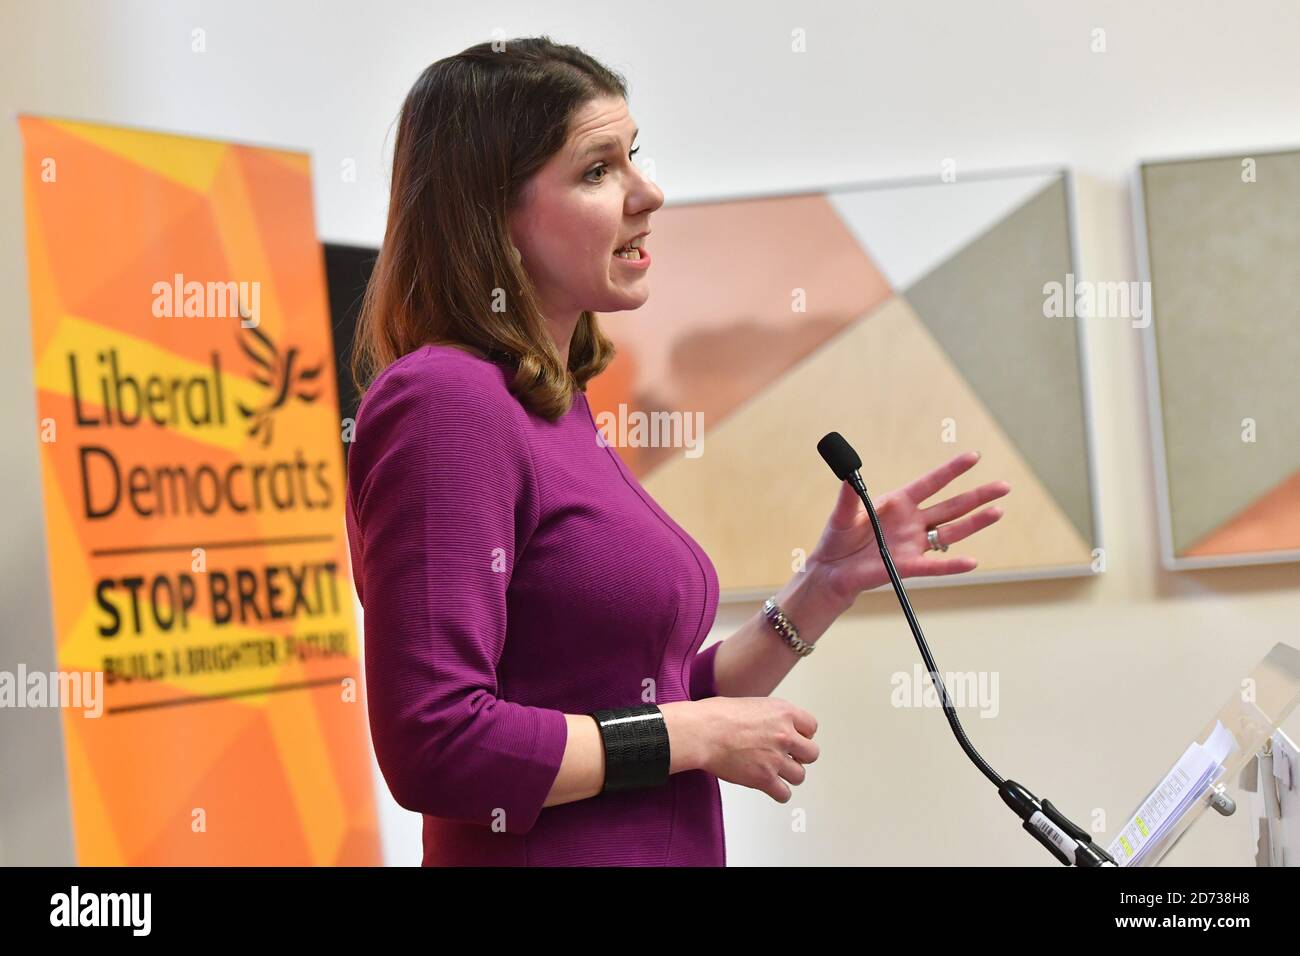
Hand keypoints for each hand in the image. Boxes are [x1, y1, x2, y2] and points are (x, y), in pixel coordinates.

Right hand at [672, 697, 818, 802]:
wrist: (701, 732)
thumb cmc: (715, 715)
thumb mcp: (750, 704)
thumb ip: (768, 717)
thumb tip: (769, 726)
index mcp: (783, 712)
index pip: (811, 726)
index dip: (803, 734)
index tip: (795, 739)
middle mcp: (785, 735)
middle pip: (812, 753)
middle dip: (800, 756)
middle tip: (787, 757)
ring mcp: (776, 758)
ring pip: (800, 776)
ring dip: (789, 775)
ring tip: (774, 772)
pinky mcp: (764, 778)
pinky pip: (784, 794)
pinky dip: (778, 793)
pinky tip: (769, 786)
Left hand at [808, 450, 1009, 606]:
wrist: (832, 569)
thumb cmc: (839, 538)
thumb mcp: (842, 513)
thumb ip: (849, 494)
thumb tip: (847, 471)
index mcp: (899, 503)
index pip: (931, 483)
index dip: (952, 470)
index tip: (974, 456)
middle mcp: (912, 522)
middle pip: (951, 506)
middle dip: (978, 495)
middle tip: (1004, 486)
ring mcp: (913, 544)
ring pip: (951, 532)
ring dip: (974, 523)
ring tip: (998, 511)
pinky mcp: (907, 566)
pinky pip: (934, 565)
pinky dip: (952, 565)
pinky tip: (971, 562)